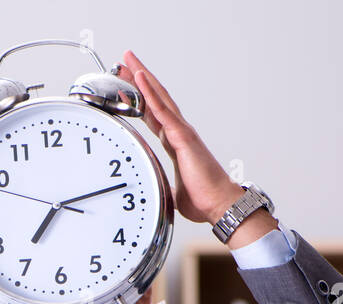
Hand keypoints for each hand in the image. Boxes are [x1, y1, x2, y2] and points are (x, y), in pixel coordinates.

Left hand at [117, 50, 276, 244]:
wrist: (218, 205)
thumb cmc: (202, 199)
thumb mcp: (172, 191)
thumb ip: (162, 183)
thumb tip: (155, 188)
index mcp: (175, 143)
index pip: (153, 114)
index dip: (140, 99)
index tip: (126, 86)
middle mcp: (178, 132)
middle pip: (155, 98)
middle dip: (139, 79)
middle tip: (124, 61)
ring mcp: (181, 132)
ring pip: (159, 97)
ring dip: (143, 77)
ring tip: (129, 60)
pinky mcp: (183, 137)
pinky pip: (163, 111)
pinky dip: (150, 93)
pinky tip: (140, 78)